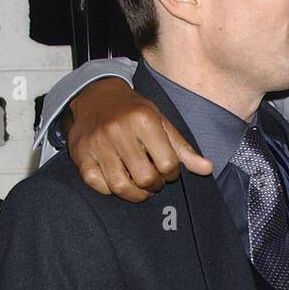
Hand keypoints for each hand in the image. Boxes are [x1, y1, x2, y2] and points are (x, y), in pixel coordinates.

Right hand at [66, 78, 212, 200]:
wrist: (95, 96)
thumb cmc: (133, 112)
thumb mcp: (161, 122)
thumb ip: (182, 148)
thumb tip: (207, 169)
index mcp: (143, 120)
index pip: (168, 165)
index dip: (171, 174)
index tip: (167, 169)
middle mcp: (119, 130)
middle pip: (145, 178)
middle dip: (154, 186)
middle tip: (152, 179)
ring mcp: (97, 143)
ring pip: (121, 187)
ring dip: (134, 193)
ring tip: (138, 185)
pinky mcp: (81, 154)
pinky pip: (98, 185)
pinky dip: (109, 189)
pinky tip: (116, 178)